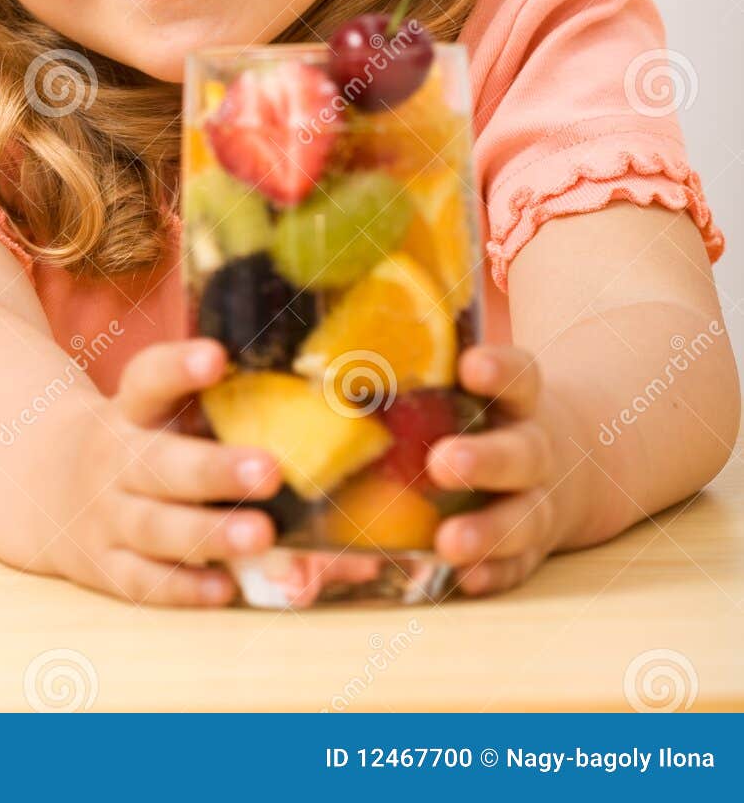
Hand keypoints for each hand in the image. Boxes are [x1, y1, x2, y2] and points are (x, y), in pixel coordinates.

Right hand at [44, 337, 284, 606]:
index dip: (178, 368)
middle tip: (271, 469)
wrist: (46, 483)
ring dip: (209, 533)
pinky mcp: (105, 565)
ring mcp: (106, 516)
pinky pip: (142, 581)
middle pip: (159, 464)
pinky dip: (182, 587)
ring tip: (262, 534)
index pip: (147, 379)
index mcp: (131, 410)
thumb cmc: (138, 439)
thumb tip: (322, 406)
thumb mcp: (156, 409)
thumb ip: (216, 405)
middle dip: (215, 470)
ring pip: (154, 527)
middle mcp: (114, 460)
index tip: (216, 356)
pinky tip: (224, 586)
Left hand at [425, 344, 576, 595]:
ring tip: (449, 542)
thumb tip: (323, 313)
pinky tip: (465, 582)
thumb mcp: (478, 380)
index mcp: (520, 398)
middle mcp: (535, 448)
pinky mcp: (532, 546)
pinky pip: (518, 566)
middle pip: (520, 451)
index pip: (520, 376)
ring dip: (487, 530)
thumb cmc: (491, 411)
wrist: (571, 460)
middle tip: (442, 462)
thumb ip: (425, 358)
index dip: (497, 370)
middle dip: (483, 459)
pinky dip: (494, 574)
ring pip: (523, 516)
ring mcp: (539, 500)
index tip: (470, 364)